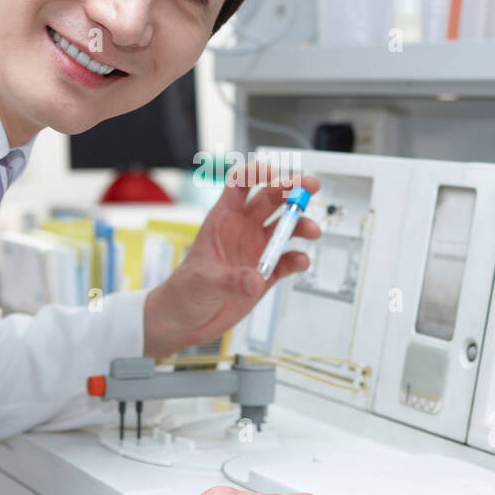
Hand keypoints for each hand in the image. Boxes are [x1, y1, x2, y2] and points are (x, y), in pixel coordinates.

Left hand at [143, 164, 320, 358]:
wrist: (184, 321)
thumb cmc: (182, 292)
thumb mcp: (202, 281)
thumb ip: (230, 279)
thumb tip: (256, 278)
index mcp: (222, 219)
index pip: (239, 184)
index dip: (256, 173)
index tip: (273, 173)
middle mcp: (242, 229)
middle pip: (270, 199)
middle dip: (291, 190)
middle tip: (310, 187)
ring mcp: (255, 250)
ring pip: (284, 228)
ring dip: (300, 224)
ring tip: (312, 231)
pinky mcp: (265, 274)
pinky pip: (287, 260)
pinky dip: (298, 259)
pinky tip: (301, 261)